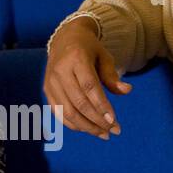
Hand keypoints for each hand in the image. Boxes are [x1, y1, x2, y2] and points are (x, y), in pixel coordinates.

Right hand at [43, 19, 131, 138]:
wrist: (64, 39)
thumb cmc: (88, 49)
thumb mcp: (104, 57)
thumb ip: (112, 76)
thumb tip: (126, 91)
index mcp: (76, 58)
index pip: (89, 87)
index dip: (101, 106)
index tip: (114, 121)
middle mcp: (60, 71)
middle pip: (78, 102)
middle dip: (97, 121)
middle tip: (114, 131)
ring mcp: (50, 82)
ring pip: (67, 111)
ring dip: (87, 127)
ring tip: (103, 134)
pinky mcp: (46, 91)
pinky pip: (59, 113)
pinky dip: (73, 124)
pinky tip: (88, 129)